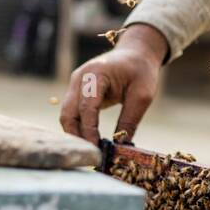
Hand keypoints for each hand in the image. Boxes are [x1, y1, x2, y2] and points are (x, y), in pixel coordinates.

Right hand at [59, 24, 166, 145]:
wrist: (136, 53)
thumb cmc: (141, 71)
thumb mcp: (142, 95)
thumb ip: (129, 120)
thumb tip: (120, 147)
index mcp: (96, 74)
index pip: (86, 107)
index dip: (89, 130)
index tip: (96, 149)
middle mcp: (80, 78)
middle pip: (68, 113)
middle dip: (77, 136)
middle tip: (91, 156)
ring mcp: (75, 84)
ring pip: (67, 115)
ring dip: (76, 134)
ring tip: (91, 152)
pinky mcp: (77, 91)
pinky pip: (73, 113)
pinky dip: (79, 128)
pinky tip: (90, 141)